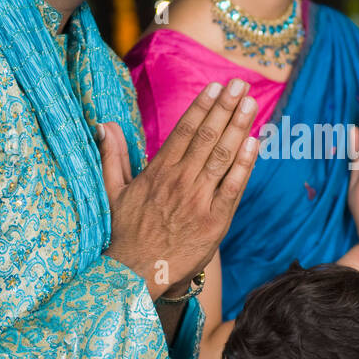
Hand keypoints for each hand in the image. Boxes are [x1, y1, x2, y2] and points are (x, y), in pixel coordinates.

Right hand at [99, 81, 258, 299]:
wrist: (135, 274)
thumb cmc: (125, 233)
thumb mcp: (113, 191)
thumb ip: (113, 155)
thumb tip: (105, 124)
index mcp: (158, 171)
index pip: (185, 131)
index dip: (202, 106)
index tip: (215, 87)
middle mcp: (180, 181)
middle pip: (208, 136)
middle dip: (225, 108)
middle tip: (240, 85)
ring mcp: (198, 201)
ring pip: (222, 156)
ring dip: (238, 127)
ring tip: (250, 103)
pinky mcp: (214, 222)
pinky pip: (232, 188)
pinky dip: (244, 165)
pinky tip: (254, 144)